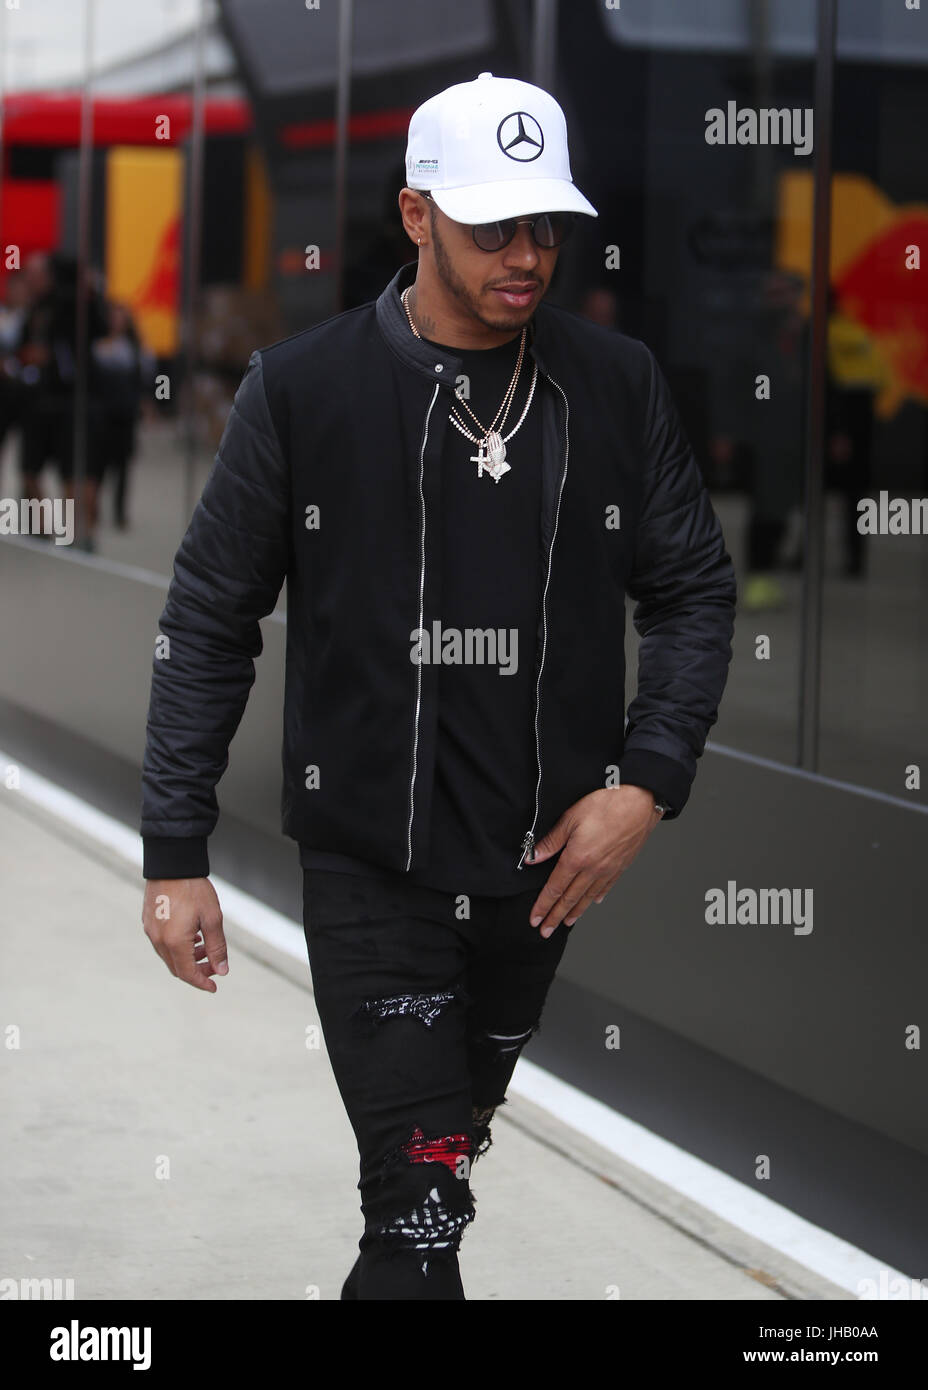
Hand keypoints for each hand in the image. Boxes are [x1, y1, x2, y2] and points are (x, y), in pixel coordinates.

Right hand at [142, 877, 228, 991]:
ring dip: (188, 958)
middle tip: (214, 965)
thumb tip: (222, 970)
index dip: (202, 982)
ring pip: (169, 956)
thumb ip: (217, 947)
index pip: (188, 974)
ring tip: (205, 948)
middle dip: (197, 971)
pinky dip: (178, 947)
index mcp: (174, 942)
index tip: (214, 986)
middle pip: (177, 968)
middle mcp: (158, 940)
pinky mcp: (148, 921)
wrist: (171, 864)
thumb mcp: (212, 918)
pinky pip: (162, 944)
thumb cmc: (193, 889)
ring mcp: (151, 931)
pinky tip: (192, 936)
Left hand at [527, 785, 661, 937]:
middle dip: (555, 916)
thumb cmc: (606, 801)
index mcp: (577, 858)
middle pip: (570, 898)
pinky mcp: (622, 864)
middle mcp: (593, 869)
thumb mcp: (571, 817)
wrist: (640, 799)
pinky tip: (592, 902)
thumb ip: (551, 841)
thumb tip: (533, 858)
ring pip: (588, 896)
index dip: (543, 905)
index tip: (535, 919)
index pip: (555, 888)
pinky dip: (596, 897)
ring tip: (565, 922)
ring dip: (575, 911)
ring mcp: (609, 868)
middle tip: (545, 931)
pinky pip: (606, 886)